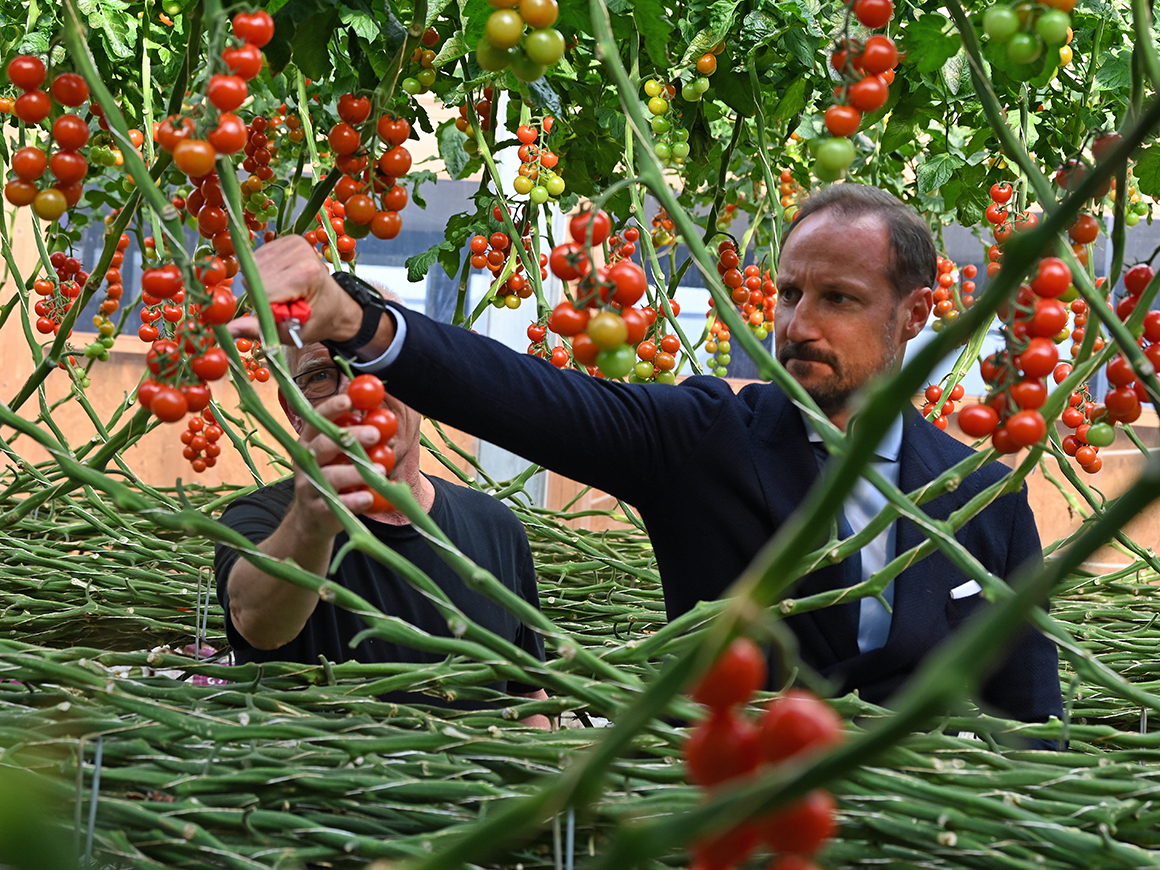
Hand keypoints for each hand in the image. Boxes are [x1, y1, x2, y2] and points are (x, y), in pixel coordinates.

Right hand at [229, 235, 362, 345]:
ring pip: (252, 266)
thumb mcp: (291, 333)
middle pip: (254, 275)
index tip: (281, 313)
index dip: (264, 306)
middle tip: (284, 303)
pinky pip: (257, 258)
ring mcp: (293, 242)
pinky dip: (263, 273)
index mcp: (306, 274)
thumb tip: (229, 329)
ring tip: (285, 292)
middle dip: (262, 294)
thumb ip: (259, 329)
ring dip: (261, 283)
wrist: (335, 306)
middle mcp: (300, 251)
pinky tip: (281, 280)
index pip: (261, 289)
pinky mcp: (286, 239)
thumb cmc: (316, 321)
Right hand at [286, 391, 386, 539]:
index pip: (316, 420)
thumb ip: (361, 441)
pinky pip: (335, 504)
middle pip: (324, 445)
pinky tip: (369, 497)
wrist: (314, 517)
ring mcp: (308, 485)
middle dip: (350, 437)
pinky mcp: (317, 509)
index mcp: (311, 442)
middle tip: (375, 434)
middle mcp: (306, 461)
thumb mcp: (343, 456)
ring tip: (380, 471)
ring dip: (356, 472)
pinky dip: (354, 501)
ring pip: (330, 476)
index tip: (348, 400)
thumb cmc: (336, 478)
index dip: (330, 409)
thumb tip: (390, 428)